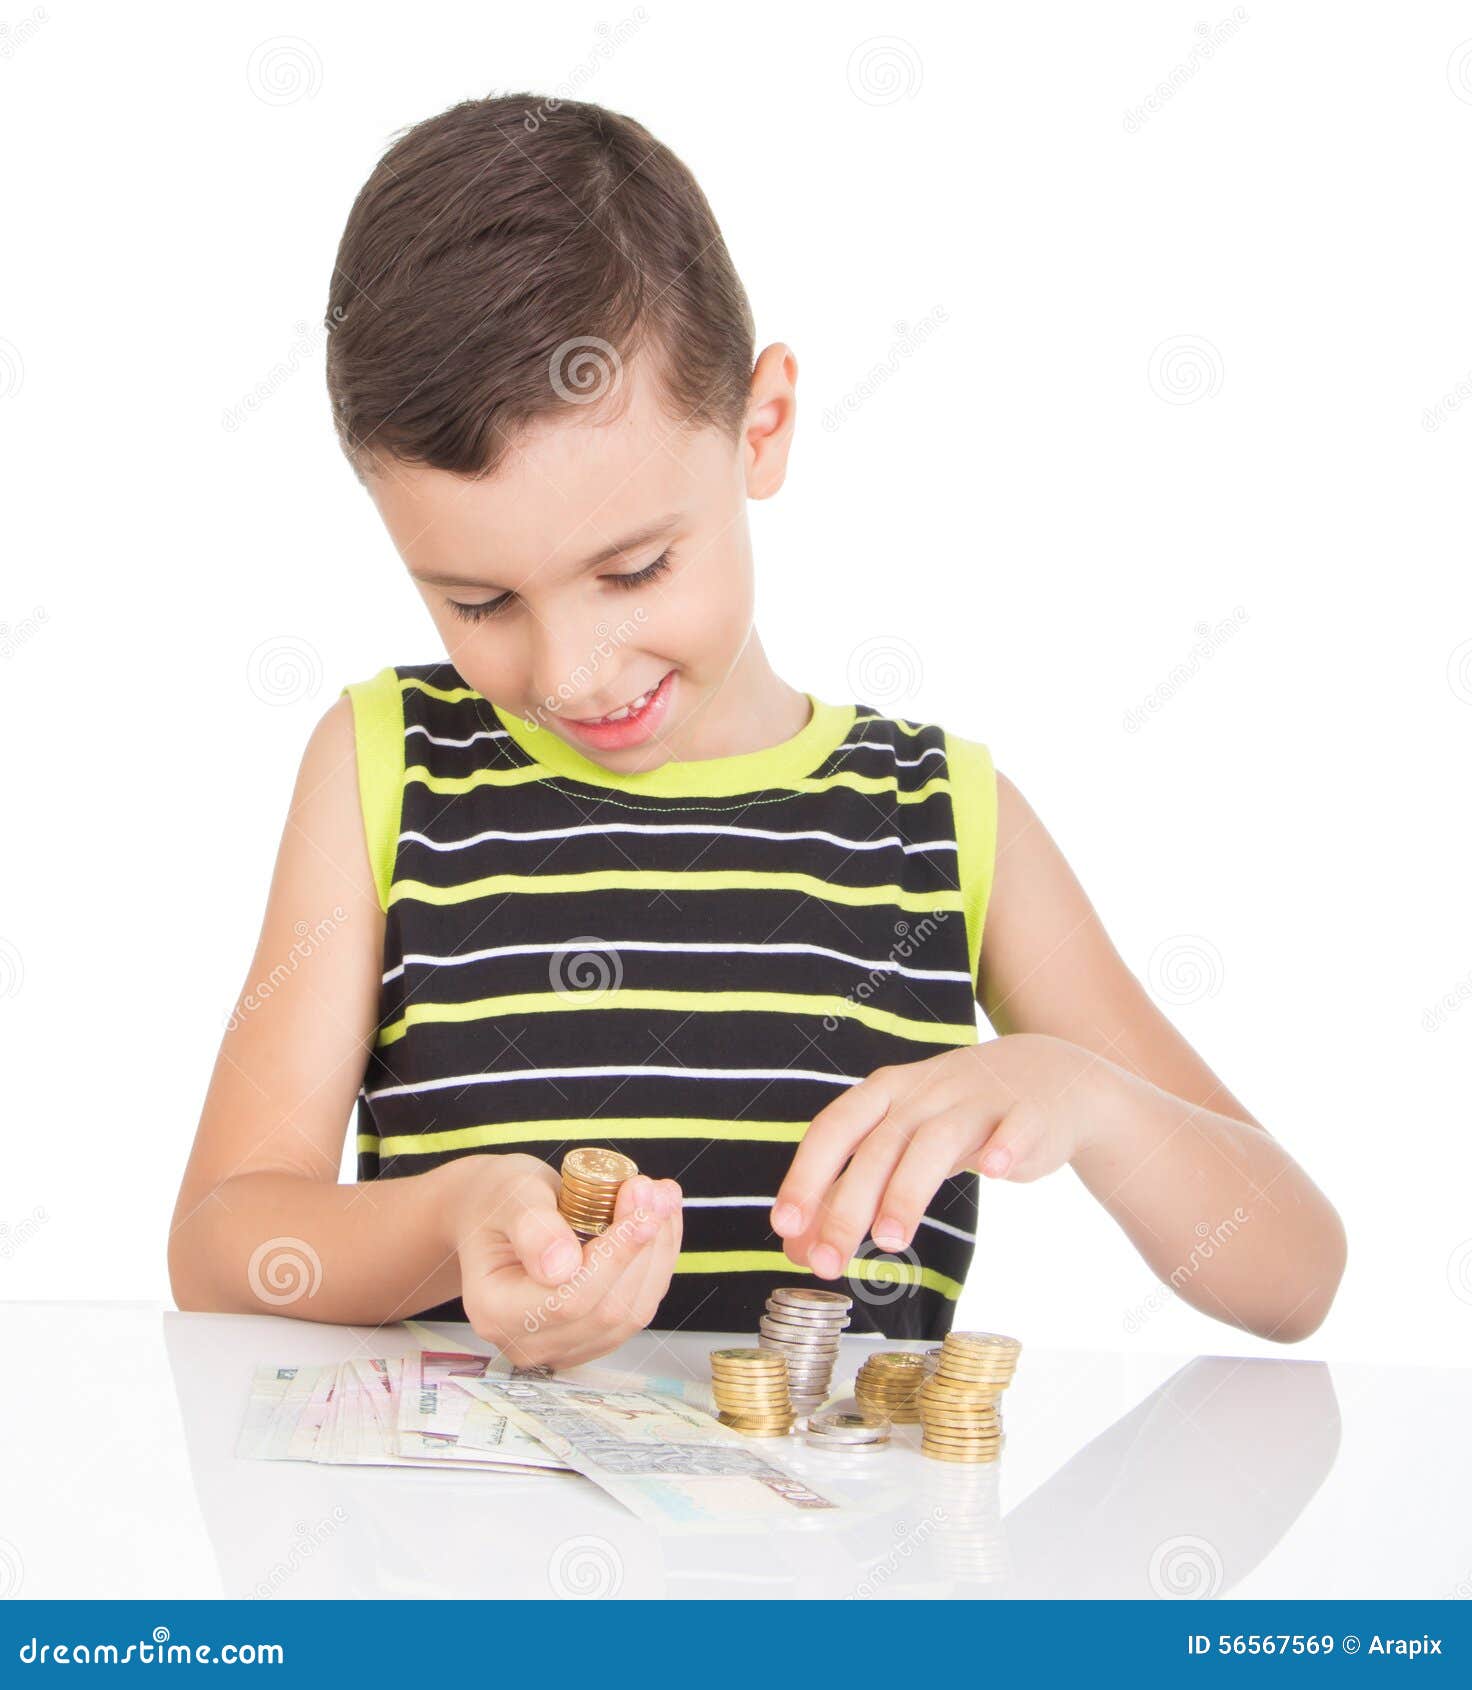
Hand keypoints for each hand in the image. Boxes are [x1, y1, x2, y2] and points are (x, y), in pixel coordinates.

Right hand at [445, 1153, 682, 1366]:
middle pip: (606, 1310)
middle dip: (642, 1249)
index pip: (567, 1300)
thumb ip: (532, 1228)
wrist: (497, 1212)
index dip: (614, 1258)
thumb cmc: (497, 1200)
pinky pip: (636, 1306)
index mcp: (494, 1311)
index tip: (642, 1211)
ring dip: (658, 1254)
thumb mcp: (509, 1196)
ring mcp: (561, 1346)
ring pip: (631, 1312)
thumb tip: (562, 1267)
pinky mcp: (592, 1337)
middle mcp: (526, 1341)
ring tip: (661, 1198)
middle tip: (656, 1192)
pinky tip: (660, 1220)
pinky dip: (656, 1262)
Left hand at [769, 1034, 1110, 1276]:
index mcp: (886, 1093)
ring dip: (909, 1189)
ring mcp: (978, 1099)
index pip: (834, 1130)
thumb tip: (799, 1249)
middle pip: (879, 1146)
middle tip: (828, 1260)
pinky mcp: (1029, 1112)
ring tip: (890, 1240)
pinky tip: (992, 1172)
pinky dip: (1004, 1145)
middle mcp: (926, 1092)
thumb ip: (852, 1190)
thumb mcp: (901, 1142)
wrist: (1048, 1075)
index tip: (784, 1226)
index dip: (806, 1176)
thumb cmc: (957, 1116)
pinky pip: (1015, 1127)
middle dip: (848, 1206)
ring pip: (935, 1141)